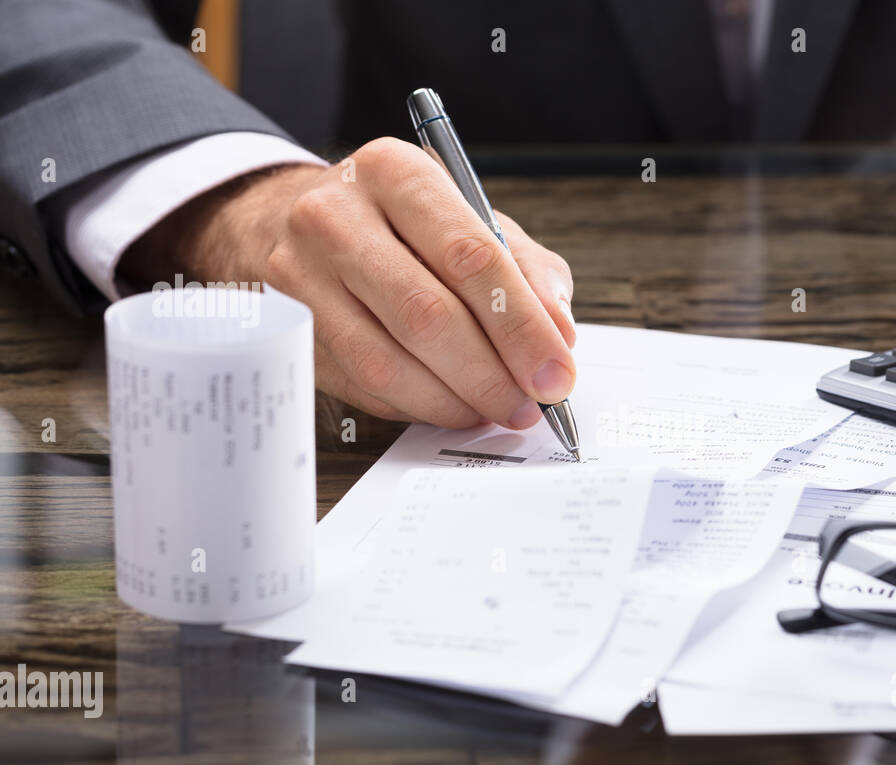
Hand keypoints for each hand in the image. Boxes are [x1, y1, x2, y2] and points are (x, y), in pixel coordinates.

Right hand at [120, 137, 577, 426]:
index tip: (557, 372)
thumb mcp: (473, 221)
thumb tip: (559, 335)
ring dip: (456, 401)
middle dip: (492, 374)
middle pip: (427, 314)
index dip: (521, 325)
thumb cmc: (403, 226)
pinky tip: (452, 406)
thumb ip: (528, 271)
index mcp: (395, 172)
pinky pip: (362, 386)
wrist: (293, 221)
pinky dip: (418, 407)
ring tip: (497, 410)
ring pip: (388, 361)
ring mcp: (299, 275)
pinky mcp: (286, 329)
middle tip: (531, 405)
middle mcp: (335, 215)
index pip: (470, 255)